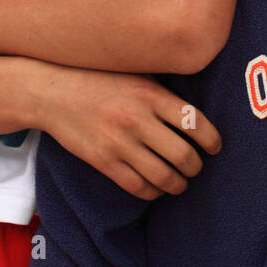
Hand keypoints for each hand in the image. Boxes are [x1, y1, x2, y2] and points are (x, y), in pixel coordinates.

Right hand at [39, 65, 220, 198]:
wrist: (51, 90)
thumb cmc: (97, 78)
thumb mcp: (133, 73)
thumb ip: (162, 91)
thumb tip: (196, 113)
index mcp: (150, 94)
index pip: (196, 123)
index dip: (212, 141)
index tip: (214, 147)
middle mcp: (137, 118)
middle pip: (184, 156)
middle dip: (196, 167)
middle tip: (196, 166)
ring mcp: (119, 142)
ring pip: (164, 177)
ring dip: (179, 185)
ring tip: (180, 182)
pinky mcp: (103, 161)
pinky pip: (138, 186)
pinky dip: (154, 192)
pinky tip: (156, 187)